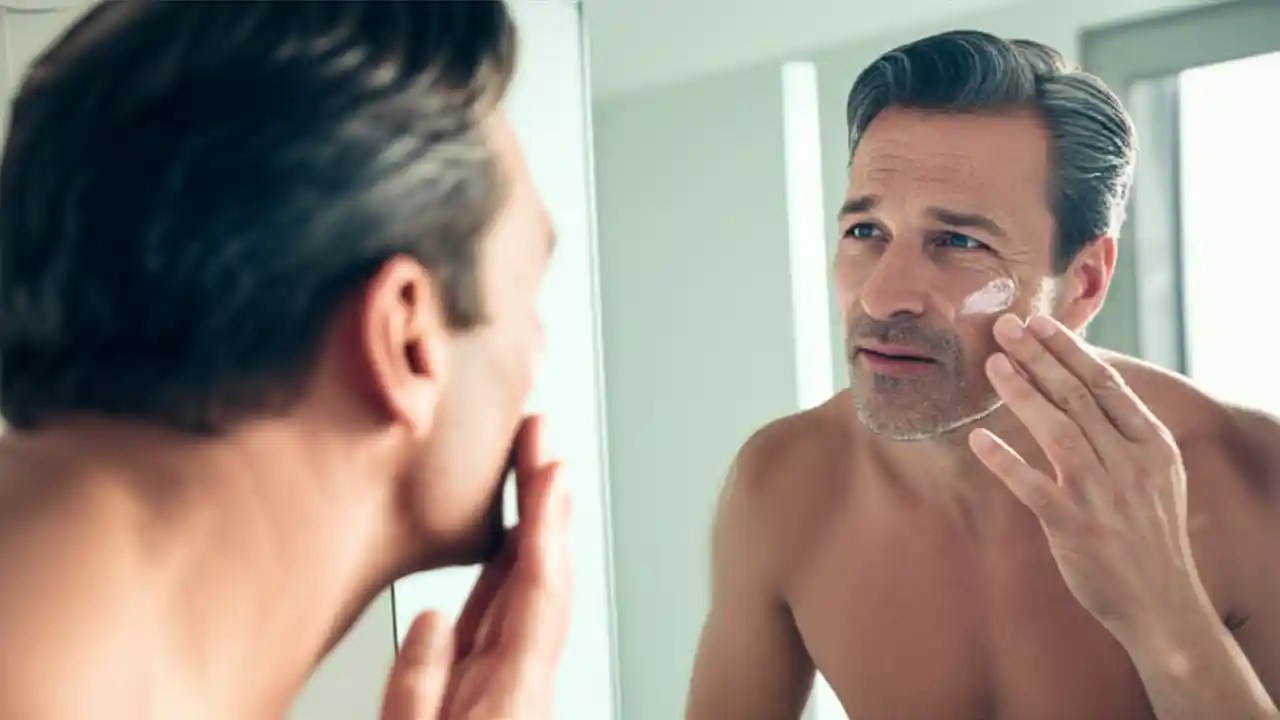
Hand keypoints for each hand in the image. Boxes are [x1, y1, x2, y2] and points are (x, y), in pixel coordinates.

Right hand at [380, 416, 571, 719]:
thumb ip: (420, 690)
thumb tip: (434, 617)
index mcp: (513, 698)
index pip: (537, 591)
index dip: (545, 521)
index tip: (549, 465)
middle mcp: (520, 687)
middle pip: (542, 578)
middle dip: (545, 502)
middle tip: (541, 438)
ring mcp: (507, 689)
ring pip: (523, 594)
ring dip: (531, 526)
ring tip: (529, 467)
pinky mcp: (488, 697)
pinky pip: (501, 619)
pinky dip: (506, 569)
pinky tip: (504, 544)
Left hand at [969, 314, 1211, 639]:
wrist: (1161, 602)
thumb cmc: (1148, 533)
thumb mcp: (1156, 476)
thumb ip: (1125, 434)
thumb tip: (1083, 385)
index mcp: (1152, 445)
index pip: (1107, 384)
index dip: (1070, 350)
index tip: (1039, 322)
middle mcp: (1129, 463)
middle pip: (1078, 397)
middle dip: (1039, 356)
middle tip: (1005, 326)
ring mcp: (1101, 494)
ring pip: (1057, 430)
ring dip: (1023, 392)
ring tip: (994, 363)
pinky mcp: (1072, 525)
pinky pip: (1031, 485)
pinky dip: (1003, 459)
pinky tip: (978, 437)